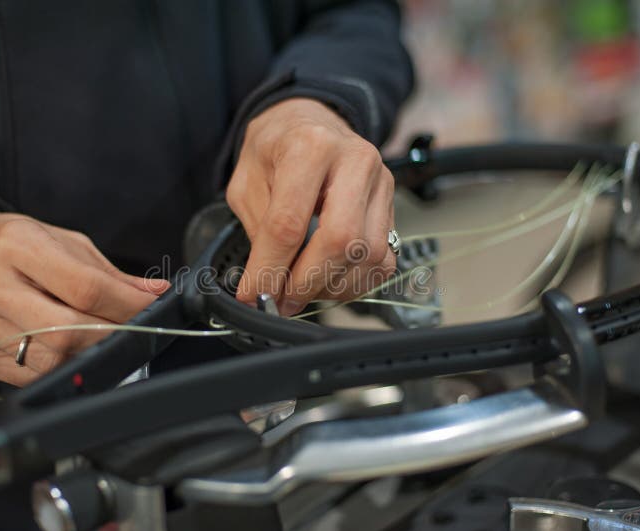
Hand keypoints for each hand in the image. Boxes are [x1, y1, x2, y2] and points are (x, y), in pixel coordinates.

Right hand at [0, 213, 168, 385]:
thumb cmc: (14, 245)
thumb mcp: (64, 242)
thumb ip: (110, 273)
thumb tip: (155, 294)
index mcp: (19, 247)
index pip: (85, 288)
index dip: (126, 306)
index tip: (150, 310)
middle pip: (67, 331)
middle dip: (110, 336)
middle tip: (132, 332)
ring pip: (50, 359)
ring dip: (88, 356)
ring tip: (101, 341)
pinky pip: (28, 376)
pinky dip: (60, 369)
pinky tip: (70, 353)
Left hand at [227, 98, 395, 315]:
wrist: (309, 121)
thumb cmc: (276, 149)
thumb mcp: (247, 182)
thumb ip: (258, 231)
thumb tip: (264, 284)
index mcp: (309, 147)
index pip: (290, 224)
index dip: (269, 269)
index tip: (253, 295)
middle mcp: (355, 161)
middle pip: (340, 241)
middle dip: (307, 282)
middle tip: (281, 300)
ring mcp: (380, 183)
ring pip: (367, 255)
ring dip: (331, 285)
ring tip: (302, 289)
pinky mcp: (393, 204)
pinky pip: (383, 260)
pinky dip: (355, 282)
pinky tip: (329, 281)